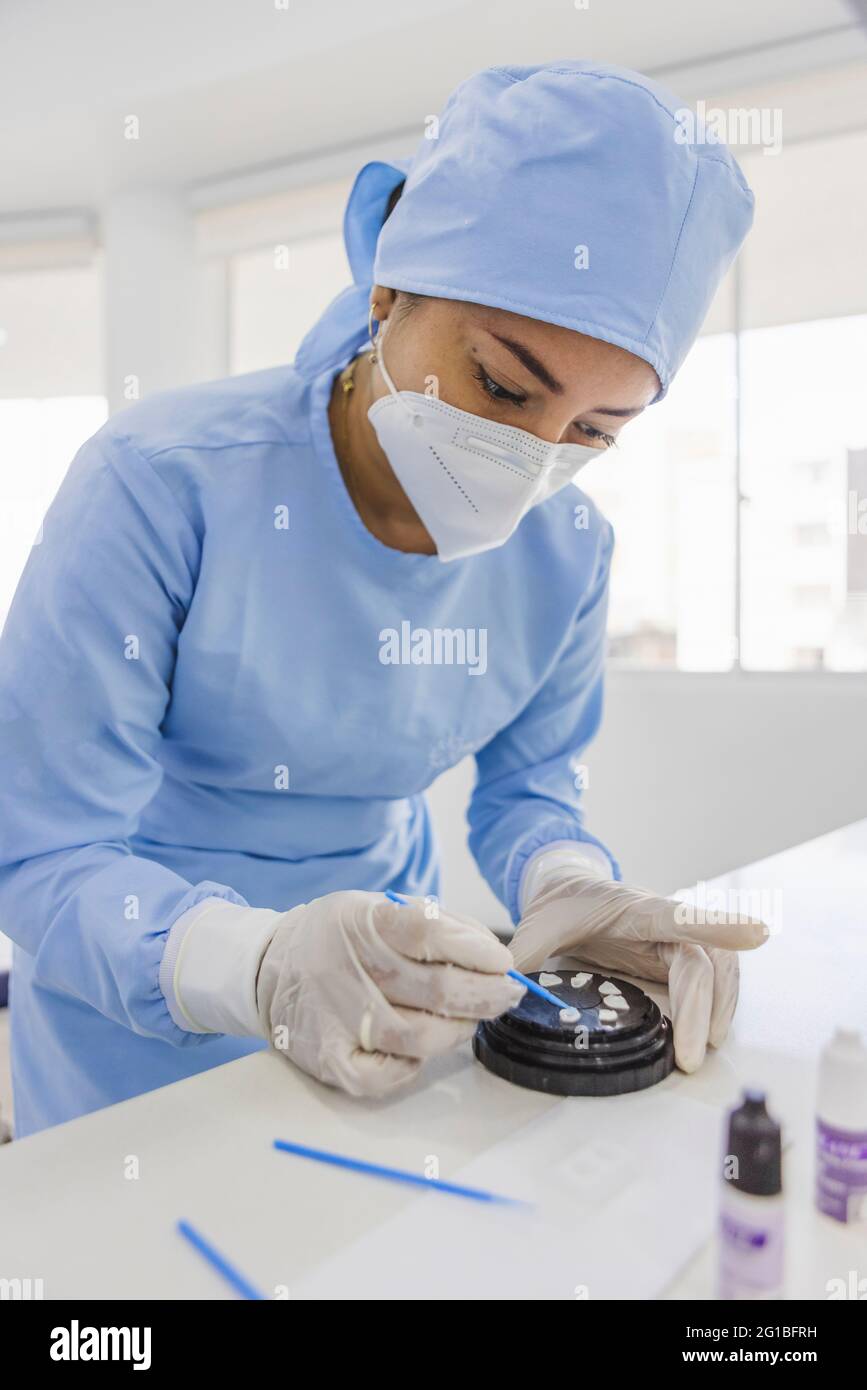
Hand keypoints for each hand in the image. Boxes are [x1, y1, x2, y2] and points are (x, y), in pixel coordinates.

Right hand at [257, 890, 523, 1096]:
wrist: (268, 967)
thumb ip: (434, 923)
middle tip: (505, 994)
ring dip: (458, 1030)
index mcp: (363, 923)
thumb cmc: (339, 937)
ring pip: (420, 1037)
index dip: (475, 949)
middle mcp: (348, 970)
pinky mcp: (329, 1057)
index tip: (501, 960)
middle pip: (437, 990)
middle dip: (487, 994)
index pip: (429, 933)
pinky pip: (385, 1076)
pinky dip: (413, 1066)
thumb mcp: (377, 907)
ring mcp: (337, 1018)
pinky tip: (421, 1050)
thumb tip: (493, 954)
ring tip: (467, 1019)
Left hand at [510, 868, 767, 1071]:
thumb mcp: (536, 925)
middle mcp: (664, 923)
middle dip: (702, 1009)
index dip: (718, 924)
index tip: (758, 933)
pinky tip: (709, 1033)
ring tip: (704, 1050)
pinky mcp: (677, 958)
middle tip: (691, 1057)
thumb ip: (523, 954)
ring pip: (717, 970)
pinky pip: (712, 978)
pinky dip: (716, 1006)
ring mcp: (675, 941)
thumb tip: (504, 987)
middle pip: (700, 961)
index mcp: (634, 908)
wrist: (570, 888)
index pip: (680, 915)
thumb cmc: (560, 905)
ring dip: (718, 1009)